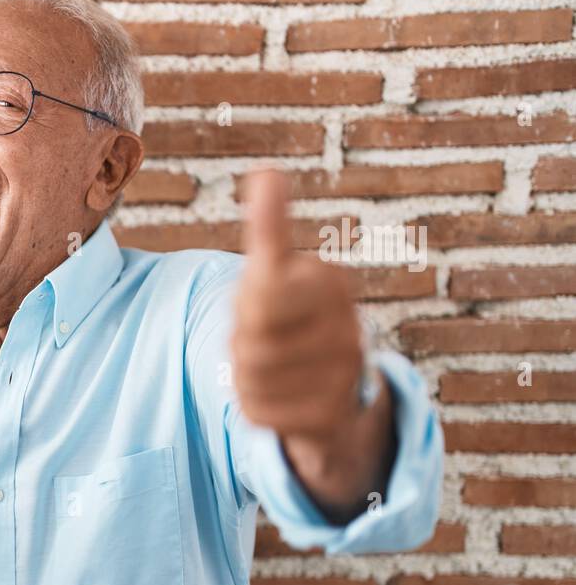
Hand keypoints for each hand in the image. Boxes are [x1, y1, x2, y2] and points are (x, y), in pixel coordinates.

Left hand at [231, 168, 363, 442]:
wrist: (336, 393)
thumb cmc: (289, 321)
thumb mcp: (275, 278)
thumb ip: (266, 236)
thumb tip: (266, 172)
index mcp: (329, 281)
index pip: (276, 267)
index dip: (260, 248)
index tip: (264, 191)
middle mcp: (345, 323)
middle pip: (249, 331)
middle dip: (240, 337)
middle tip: (256, 337)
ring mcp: (343, 370)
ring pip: (249, 374)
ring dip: (243, 374)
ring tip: (271, 367)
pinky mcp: (332, 413)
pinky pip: (258, 411)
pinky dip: (254, 406)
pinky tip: (278, 397)